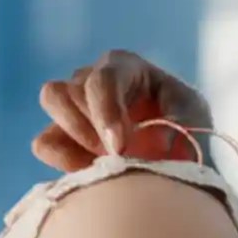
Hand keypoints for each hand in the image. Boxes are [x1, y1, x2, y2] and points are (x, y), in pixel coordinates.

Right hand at [33, 50, 211, 171]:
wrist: (178, 162)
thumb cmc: (187, 129)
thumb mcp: (193, 117)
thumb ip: (176, 122)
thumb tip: (149, 142)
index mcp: (126, 66)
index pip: (102, 79)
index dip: (106, 112)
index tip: (120, 146)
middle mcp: (94, 77)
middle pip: (69, 88)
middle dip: (90, 126)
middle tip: (117, 154)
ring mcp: (74, 105)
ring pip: (52, 99)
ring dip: (75, 135)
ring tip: (105, 159)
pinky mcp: (61, 136)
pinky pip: (43, 143)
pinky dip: (63, 159)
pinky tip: (93, 171)